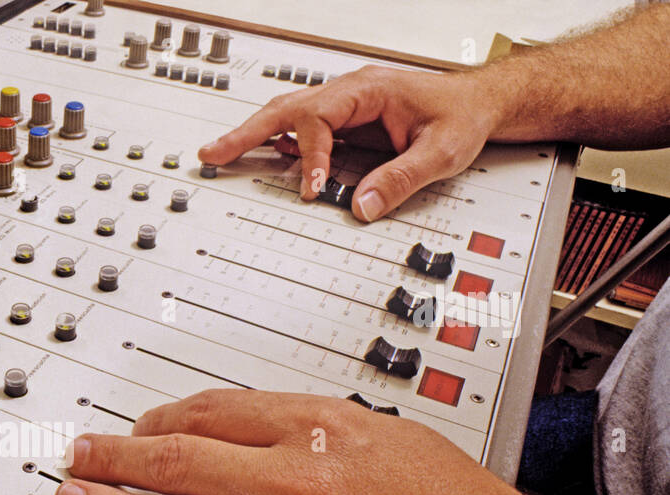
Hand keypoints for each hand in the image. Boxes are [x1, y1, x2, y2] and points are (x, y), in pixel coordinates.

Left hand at [53, 390, 580, 494]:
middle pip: (177, 463)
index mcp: (325, 434)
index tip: (132, 428)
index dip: (158, 420)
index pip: (212, 413)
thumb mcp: (394, 440)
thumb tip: (243, 427)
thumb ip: (315, 429)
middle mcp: (299, 489)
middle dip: (113, 459)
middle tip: (77, 458)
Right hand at [199, 65, 498, 221]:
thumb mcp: (442, 151)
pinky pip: (300, 129)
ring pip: (286, 115)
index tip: (313, 188)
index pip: (319, 118)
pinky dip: (274, 142)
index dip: (311, 156)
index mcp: (368, 90)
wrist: (479, 104)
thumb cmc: (463, 117)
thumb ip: (402, 179)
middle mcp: (350, 93)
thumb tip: (362, 206)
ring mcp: (344, 107)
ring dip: (252, 135)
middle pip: (285, 107)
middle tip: (213, 153)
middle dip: (246, 132)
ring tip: (220, 154)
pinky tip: (261, 156)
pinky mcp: (345, 123)